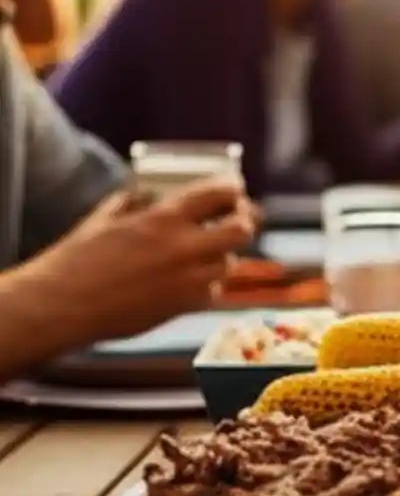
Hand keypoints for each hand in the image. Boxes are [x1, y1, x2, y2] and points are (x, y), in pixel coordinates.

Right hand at [26, 179, 256, 344]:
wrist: (61, 305)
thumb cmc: (76, 259)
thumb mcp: (104, 217)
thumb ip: (133, 201)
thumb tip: (148, 193)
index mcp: (163, 217)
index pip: (221, 193)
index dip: (233, 189)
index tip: (234, 189)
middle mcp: (183, 247)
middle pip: (242, 229)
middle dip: (242, 221)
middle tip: (235, 219)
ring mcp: (187, 279)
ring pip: (229, 263)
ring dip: (221, 255)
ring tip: (206, 251)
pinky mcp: (183, 307)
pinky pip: (213, 291)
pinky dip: (208, 283)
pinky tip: (191, 278)